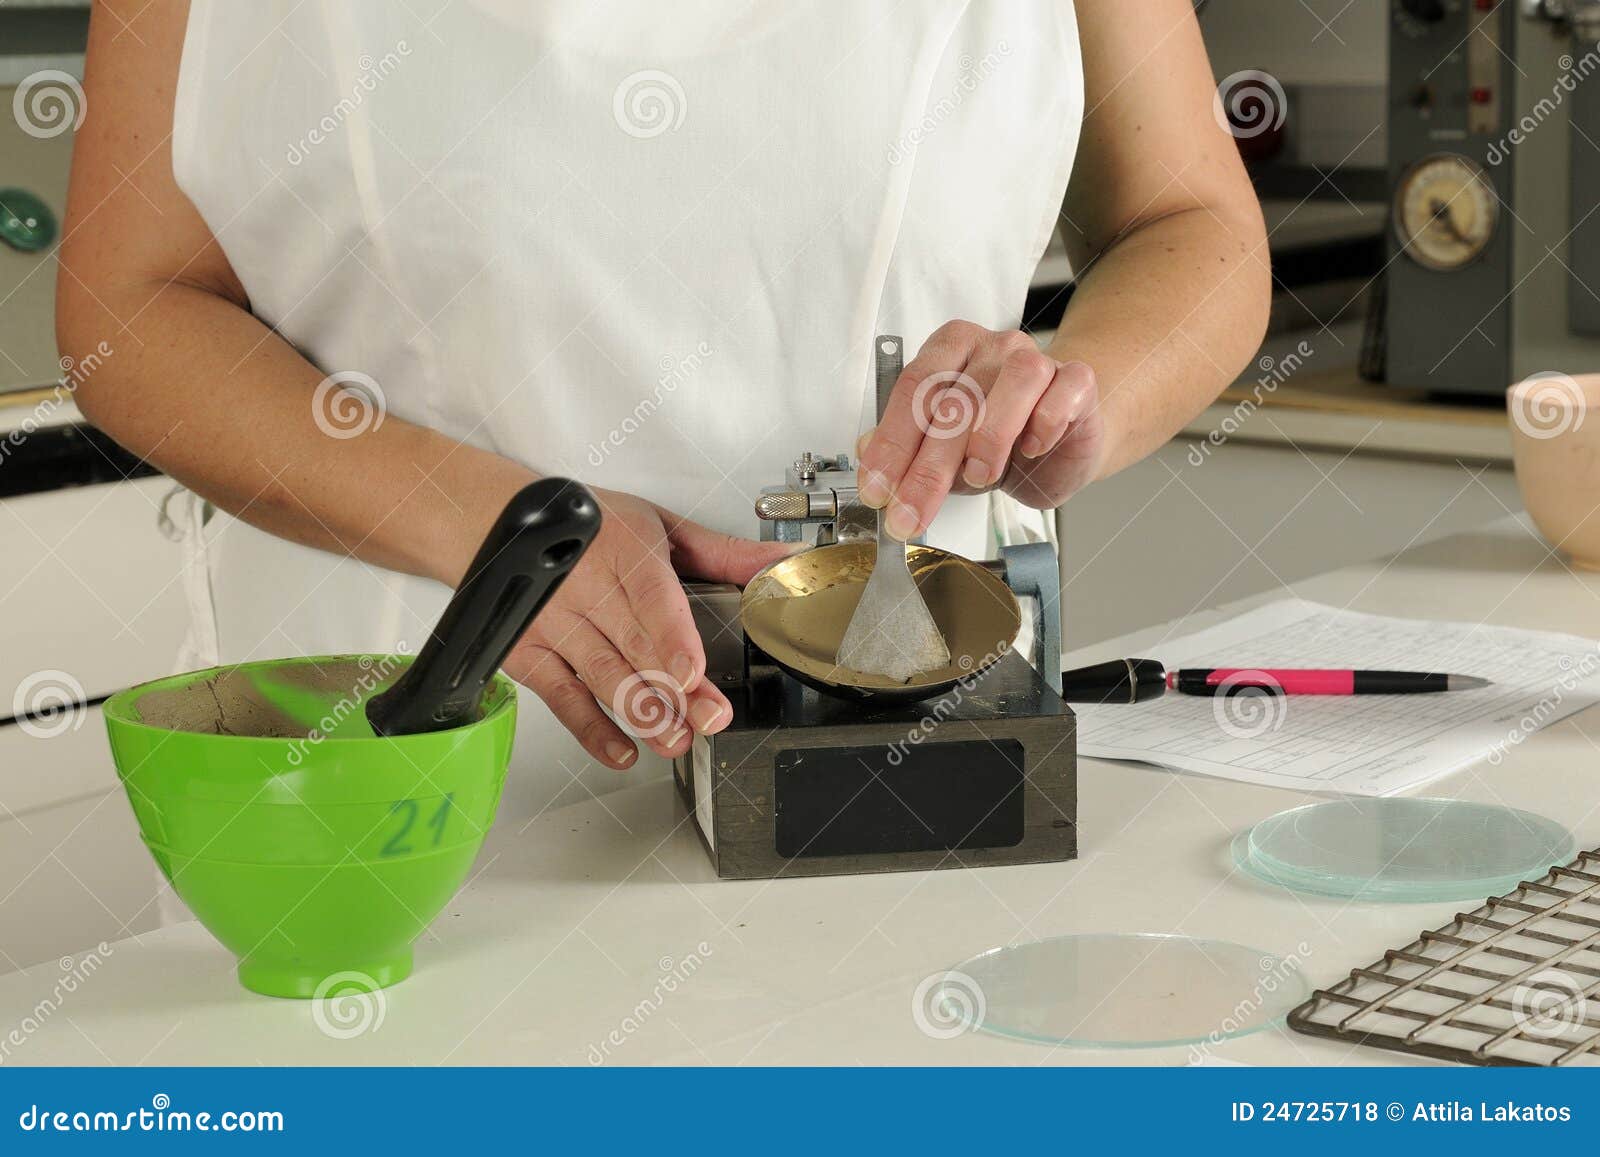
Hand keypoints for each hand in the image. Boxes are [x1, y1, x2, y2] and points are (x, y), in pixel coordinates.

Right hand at [500, 487, 791, 769]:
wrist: (501, 523)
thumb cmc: (590, 525)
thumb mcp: (658, 526)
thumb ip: (722, 553)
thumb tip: (780, 563)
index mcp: (624, 550)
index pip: (651, 598)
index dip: (672, 637)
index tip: (691, 672)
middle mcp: (585, 588)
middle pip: (636, 648)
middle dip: (675, 692)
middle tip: (710, 720)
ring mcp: (554, 623)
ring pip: (603, 677)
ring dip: (642, 715)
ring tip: (676, 740)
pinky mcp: (529, 653)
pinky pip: (562, 698)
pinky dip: (591, 729)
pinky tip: (623, 750)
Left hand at [856, 321, 1102, 536]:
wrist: (1063, 443)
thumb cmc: (1002, 441)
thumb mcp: (946, 450)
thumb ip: (910, 448)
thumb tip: (866, 453)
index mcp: (951, 350)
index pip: (914, 390)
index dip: (891, 443)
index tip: (877, 489)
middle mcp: (993, 347)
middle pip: (955, 399)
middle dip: (926, 466)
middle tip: (910, 511)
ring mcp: (1038, 359)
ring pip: (1014, 381)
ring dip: (990, 436)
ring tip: (980, 476)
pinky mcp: (1077, 381)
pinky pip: (1063, 391)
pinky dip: (1046, 422)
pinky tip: (1032, 448)